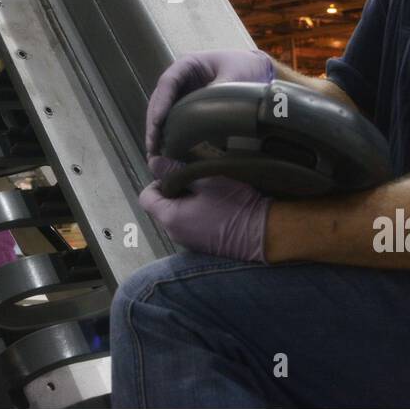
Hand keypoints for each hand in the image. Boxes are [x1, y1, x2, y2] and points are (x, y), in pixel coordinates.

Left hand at [139, 166, 271, 262]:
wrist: (263, 234)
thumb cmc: (234, 205)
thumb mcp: (205, 180)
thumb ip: (176, 171)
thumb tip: (153, 162)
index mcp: (170, 217)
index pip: (146, 197)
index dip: (157, 181)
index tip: (176, 173)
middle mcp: (174, 233)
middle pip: (160, 207)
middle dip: (174, 191)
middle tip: (195, 179)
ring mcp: (187, 242)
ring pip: (175, 216)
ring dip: (186, 202)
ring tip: (207, 191)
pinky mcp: (201, 246)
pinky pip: (189, 225)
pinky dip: (196, 214)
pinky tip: (215, 206)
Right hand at [144, 49, 273, 154]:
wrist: (257, 69)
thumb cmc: (244, 66)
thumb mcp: (235, 76)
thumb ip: (220, 90)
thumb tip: (207, 114)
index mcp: (187, 64)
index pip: (167, 83)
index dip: (160, 103)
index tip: (157, 123)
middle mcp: (180, 78)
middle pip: (159, 100)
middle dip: (154, 123)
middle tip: (152, 145)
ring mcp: (182, 92)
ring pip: (162, 111)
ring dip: (157, 131)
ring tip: (155, 153)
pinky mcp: (188, 106)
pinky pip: (174, 119)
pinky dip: (168, 133)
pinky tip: (166, 150)